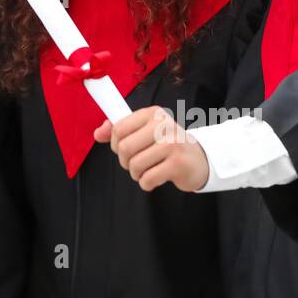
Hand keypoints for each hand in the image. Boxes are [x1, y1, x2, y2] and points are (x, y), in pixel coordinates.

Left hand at [92, 106, 209, 191]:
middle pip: (124, 148)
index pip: (119, 128)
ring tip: (147, 170)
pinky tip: (155, 178)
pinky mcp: (178, 164)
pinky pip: (147, 179)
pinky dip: (146, 183)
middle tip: (135, 163)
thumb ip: (120, 131)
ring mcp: (172, 144)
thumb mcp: (145, 132)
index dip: (115, 144)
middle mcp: (163, 125)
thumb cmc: (168, 145)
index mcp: (152, 114)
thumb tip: (97, 134)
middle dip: (125, 161)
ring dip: (136, 174)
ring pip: (135, 165)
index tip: (123, 149)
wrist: (199, 160)